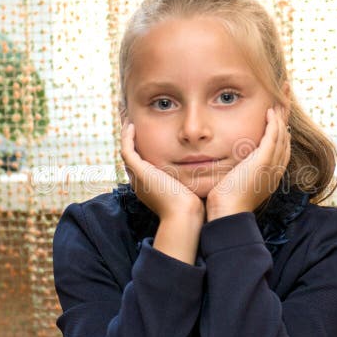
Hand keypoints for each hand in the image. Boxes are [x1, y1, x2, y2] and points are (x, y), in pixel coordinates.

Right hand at [120, 122, 203, 263]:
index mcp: (151, 186)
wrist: (185, 215)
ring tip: (130, 121)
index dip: (145, 148)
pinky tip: (132, 125)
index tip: (152, 134)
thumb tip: (210, 167)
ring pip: (126, 152)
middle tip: (135, 124)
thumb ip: (194, 176)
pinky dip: (127, 137)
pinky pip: (126, 150)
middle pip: (132, 157)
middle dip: (133, 140)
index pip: (143, 164)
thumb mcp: (191, 187)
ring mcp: (137, 177)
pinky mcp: (138, 172)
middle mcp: (141, 182)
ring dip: (127, 136)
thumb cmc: (193, 206)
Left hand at [205, 107, 289, 220]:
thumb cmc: (226, 203)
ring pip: (282, 134)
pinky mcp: (264, 161)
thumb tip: (228, 167)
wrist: (228, 214)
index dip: (281, 129)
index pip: (281, 147)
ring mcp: (272, 165)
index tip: (277, 115)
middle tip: (286, 98)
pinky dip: (273, 122)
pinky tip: (270, 111)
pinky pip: (273, 136)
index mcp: (271, 174)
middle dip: (286, 117)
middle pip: (286, 137)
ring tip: (283, 97)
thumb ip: (236, 173)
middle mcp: (276, 169)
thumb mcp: (234, 184)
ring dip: (283, 114)